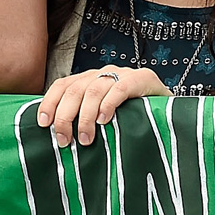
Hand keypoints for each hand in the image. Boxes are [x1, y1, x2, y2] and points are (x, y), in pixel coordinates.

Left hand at [38, 66, 169, 146]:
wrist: (170, 108)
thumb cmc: (132, 116)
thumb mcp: (103, 114)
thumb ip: (83, 117)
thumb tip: (56, 136)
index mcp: (90, 79)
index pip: (62, 85)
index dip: (49, 102)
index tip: (43, 123)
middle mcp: (103, 73)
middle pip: (74, 89)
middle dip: (65, 116)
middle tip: (64, 141)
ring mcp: (123, 73)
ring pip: (94, 90)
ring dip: (85, 117)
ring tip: (86, 139)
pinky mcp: (142, 78)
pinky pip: (120, 88)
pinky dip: (108, 105)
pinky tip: (105, 121)